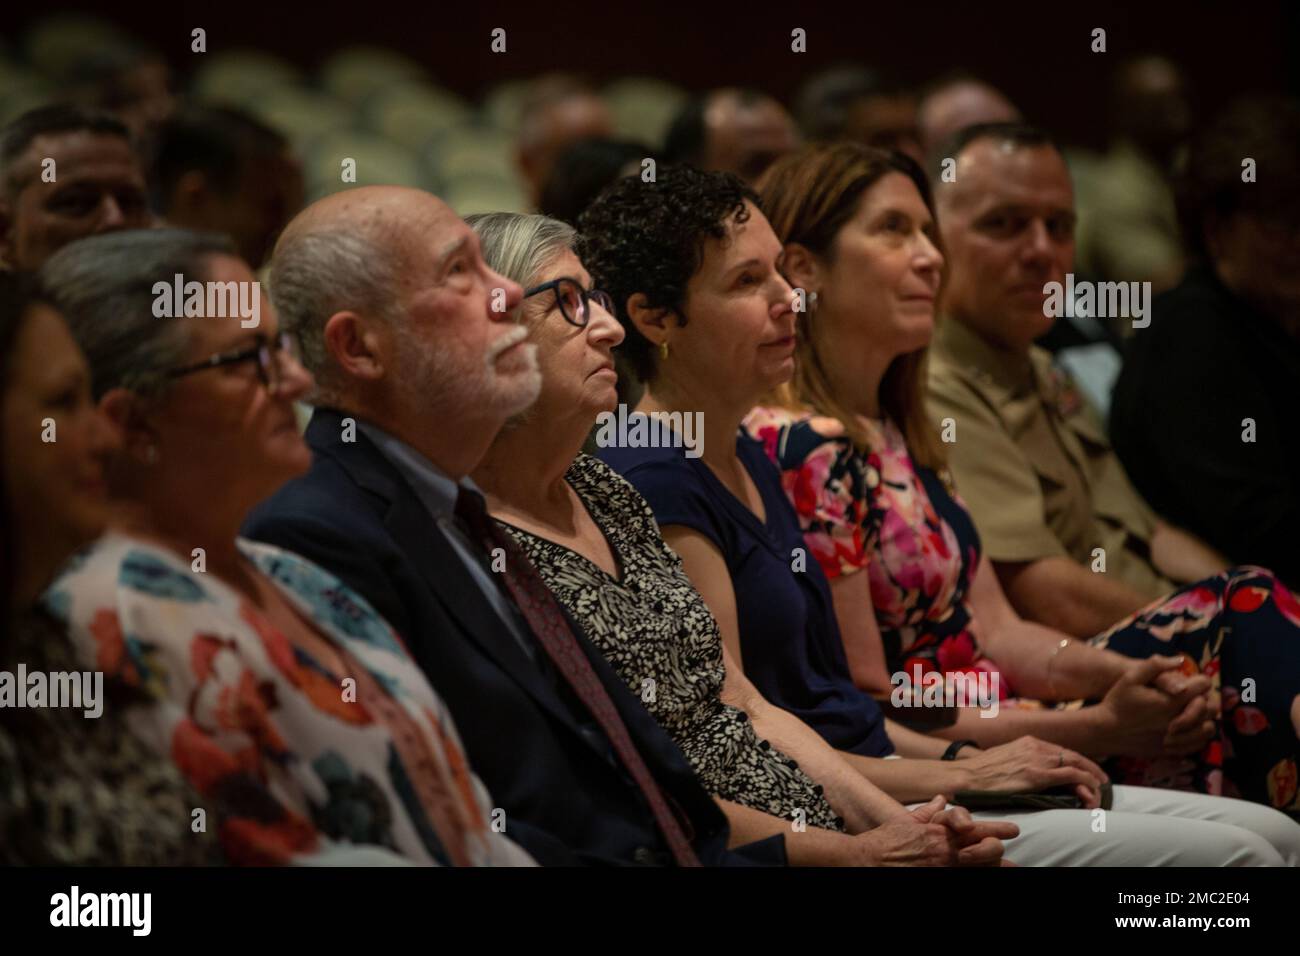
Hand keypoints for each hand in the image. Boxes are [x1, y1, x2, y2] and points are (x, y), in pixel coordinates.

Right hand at [855, 796, 1015, 866]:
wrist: (868, 860)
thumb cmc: (885, 840)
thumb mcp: (905, 820)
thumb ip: (927, 812)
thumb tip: (940, 799)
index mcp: (940, 832)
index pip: (976, 828)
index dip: (998, 829)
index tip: (1012, 830)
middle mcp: (945, 850)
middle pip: (985, 850)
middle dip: (998, 851)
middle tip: (1007, 856)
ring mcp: (943, 867)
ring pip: (979, 867)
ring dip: (993, 866)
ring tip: (1007, 867)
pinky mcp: (937, 878)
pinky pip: (965, 877)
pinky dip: (975, 875)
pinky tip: (983, 874)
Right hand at [960, 736, 1107, 807]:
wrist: (967, 776)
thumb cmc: (981, 773)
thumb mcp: (1005, 760)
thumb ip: (1021, 762)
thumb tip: (1031, 773)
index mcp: (1028, 742)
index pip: (1061, 751)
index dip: (1078, 762)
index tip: (1086, 771)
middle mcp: (1036, 746)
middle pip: (1073, 756)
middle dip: (1091, 769)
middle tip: (1102, 781)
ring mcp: (1038, 759)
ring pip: (1077, 765)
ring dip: (1092, 779)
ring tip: (1100, 791)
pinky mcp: (1038, 774)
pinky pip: (1072, 776)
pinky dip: (1086, 783)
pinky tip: (1091, 793)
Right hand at [1095, 656, 1212, 755]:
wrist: (1107, 730)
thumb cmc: (1118, 701)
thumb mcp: (1131, 677)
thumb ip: (1156, 665)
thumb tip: (1180, 660)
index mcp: (1171, 701)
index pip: (1203, 686)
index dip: (1201, 680)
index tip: (1194, 680)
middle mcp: (1179, 720)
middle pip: (1212, 708)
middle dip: (1207, 698)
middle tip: (1196, 695)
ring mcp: (1178, 738)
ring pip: (1209, 728)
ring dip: (1206, 718)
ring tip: (1194, 712)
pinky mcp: (1174, 750)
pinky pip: (1199, 744)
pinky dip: (1200, 735)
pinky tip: (1189, 728)